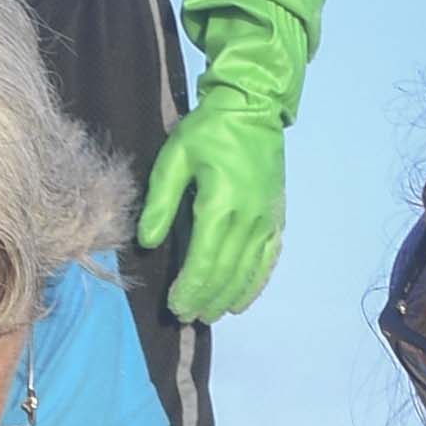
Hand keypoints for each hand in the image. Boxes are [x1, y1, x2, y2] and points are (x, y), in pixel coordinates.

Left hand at [136, 95, 284, 322]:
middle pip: (225, 273)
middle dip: (205, 299)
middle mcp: (248, 219)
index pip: (204, 261)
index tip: (176, 307)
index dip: (189, 289)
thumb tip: (148, 242)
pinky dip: (255, 284)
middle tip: (187, 317)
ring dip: (228, 297)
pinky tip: (242, 299)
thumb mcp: (174, 158)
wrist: (252, 108)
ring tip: (210, 315)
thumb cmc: (208, 130)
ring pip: (248, 272)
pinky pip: (269, 260)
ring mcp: (267, 221)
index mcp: (220, 205)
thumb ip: (160, 202)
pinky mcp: (277, 218)